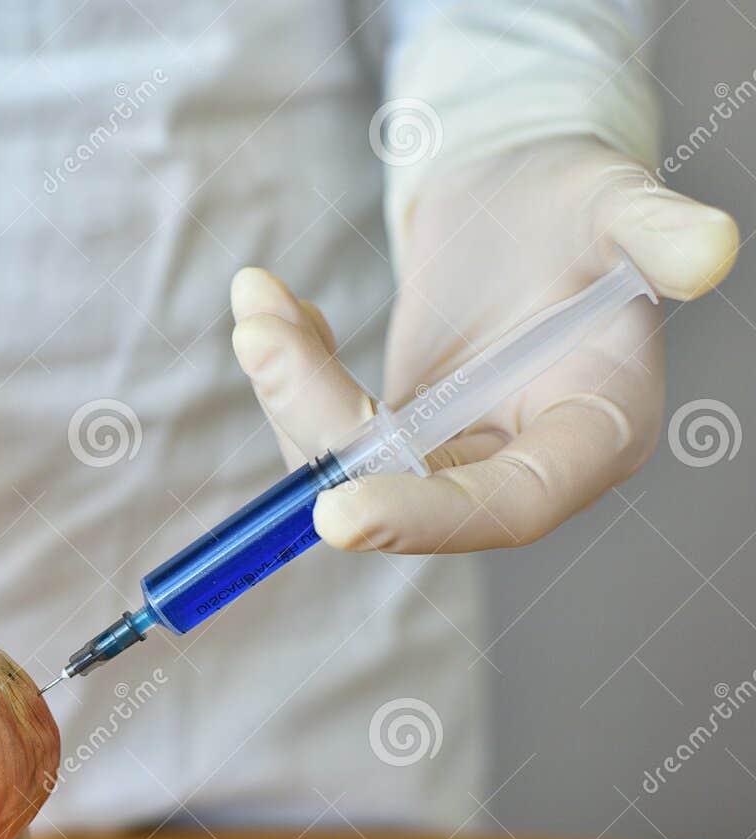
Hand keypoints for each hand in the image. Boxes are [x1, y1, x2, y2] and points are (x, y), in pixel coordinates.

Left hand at [231, 137, 738, 551]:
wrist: (519, 195)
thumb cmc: (577, 202)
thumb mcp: (617, 203)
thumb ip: (654, 233)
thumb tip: (707, 251)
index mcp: (592, 433)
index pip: (510, 505)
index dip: (426, 516)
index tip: (338, 513)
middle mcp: (515, 462)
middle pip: (407, 491)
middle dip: (323, 424)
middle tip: (260, 341)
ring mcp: (448, 454)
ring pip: (349, 464)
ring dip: (286, 391)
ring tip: (257, 304)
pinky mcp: (395, 434)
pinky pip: (326, 430)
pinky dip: (285, 375)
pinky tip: (273, 307)